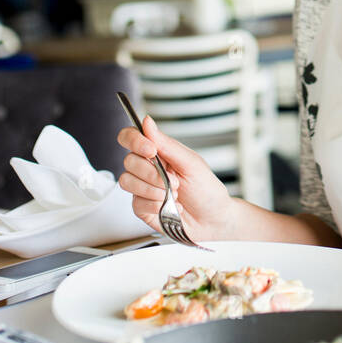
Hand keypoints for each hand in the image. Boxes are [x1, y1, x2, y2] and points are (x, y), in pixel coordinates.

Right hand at [117, 115, 241, 242]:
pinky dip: (156, 205)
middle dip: (153, 173)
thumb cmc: (207, 190)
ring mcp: (143, 188)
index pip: (131, 138)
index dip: (134, 141)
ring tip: (174, 194)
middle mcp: (148, 169)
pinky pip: (136, 203)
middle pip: (128, 161)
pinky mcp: (142, 208)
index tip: (150, 150)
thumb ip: (166, 144)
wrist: (213, 220)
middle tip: (175, 181)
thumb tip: (147, 122)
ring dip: (154, 190)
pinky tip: (170, 207)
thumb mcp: (191, 163)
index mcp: (159, 153)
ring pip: (127, 182)